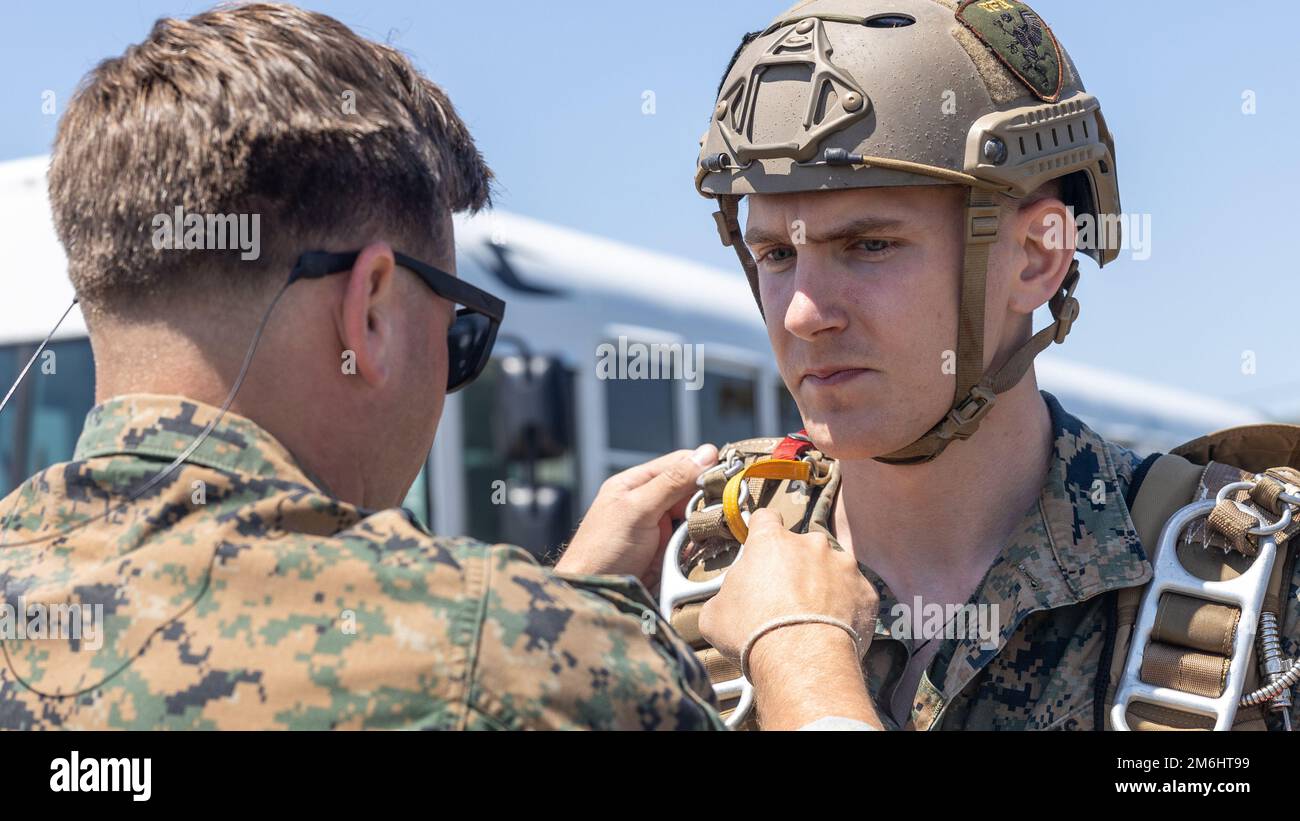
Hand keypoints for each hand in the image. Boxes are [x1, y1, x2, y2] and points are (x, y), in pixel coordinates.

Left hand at [554, 444, 717, 583]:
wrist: (594, 596)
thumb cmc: (604, 548)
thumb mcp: (638, 509)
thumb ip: (672, 482)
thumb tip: (707, 453)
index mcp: (636, 484)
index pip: (679, 463)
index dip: (704, 466)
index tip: (730, 473)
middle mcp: (648, 503)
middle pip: (691, 491)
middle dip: (710, 498)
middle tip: (732, 504)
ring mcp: (658, 530)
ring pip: (696, 517)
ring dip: (709, 522)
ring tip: (726, 525)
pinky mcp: (667, 554)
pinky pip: (694, 542)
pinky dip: (705, 544)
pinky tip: (717, 545)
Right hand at [698, 508, 882, 729]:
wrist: (801, 660)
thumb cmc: (753, 632)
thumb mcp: (714, 615)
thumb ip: (725, 595)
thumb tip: (728, 602)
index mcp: (771, 542)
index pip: (765, 518)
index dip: (761, 531)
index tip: (761, 547)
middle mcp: (811, 544)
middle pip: (802, 547)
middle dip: (795, 566)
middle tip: (785, 598)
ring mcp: (843, 565)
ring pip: (832, 568)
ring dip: (824, 585)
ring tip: (813, 618)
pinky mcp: (865, 591)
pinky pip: (854, 594)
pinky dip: (846, 607)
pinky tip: (833, 629)